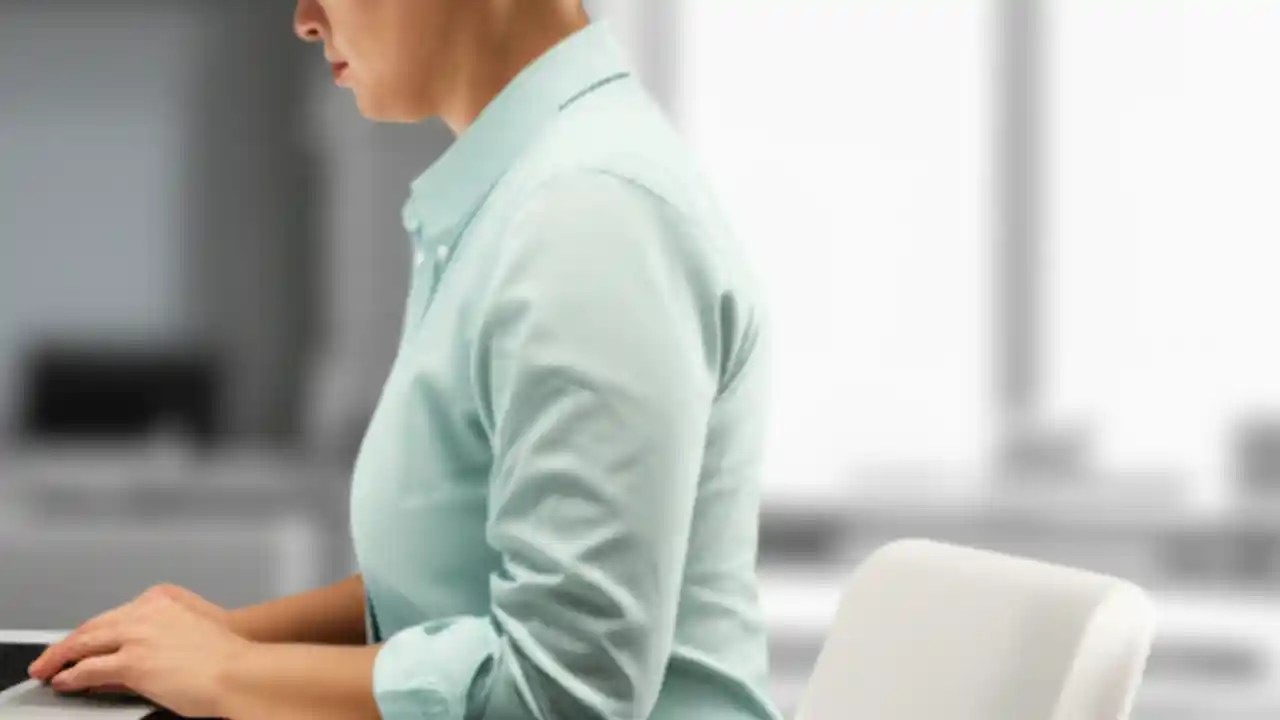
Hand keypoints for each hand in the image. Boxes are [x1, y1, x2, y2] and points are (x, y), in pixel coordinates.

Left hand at [27, 584, 250, 717]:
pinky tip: (63, 681)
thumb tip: (128, 659)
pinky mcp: (132, 662)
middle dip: (68, 643)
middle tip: (51, 656)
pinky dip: (70, 676)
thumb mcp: (192, 631)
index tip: (82, 639)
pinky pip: (89, 669)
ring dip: (60, 657)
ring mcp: (138, 635)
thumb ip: (157, 639)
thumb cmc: (229, 656)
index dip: (92, 630)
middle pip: (94, 625)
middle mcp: (147, 610)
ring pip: (84, 643)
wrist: (242, 671)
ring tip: (47, 668)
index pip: (114, 614)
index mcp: (163, 597)